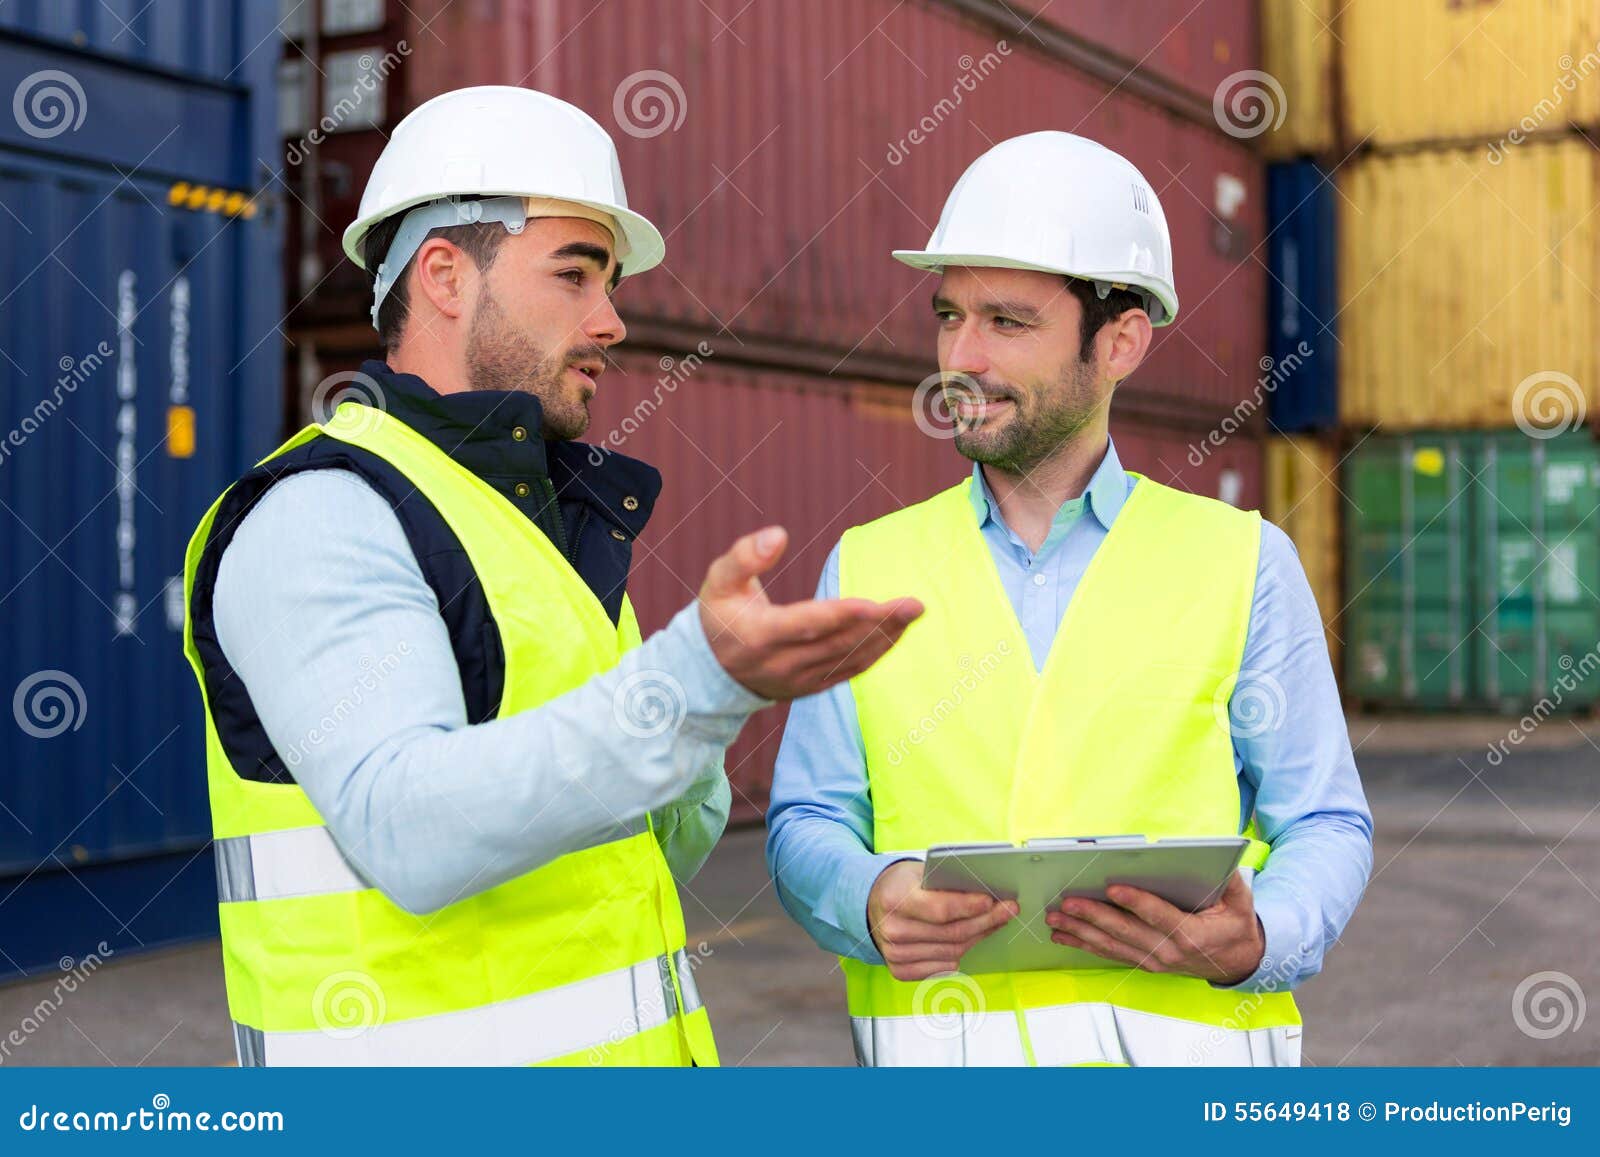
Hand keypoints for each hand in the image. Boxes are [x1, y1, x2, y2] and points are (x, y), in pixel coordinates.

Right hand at [699, 526, 922, 700]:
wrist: (713, 670)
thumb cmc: (720, 613)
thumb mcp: (719, 581)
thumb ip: (745, 556)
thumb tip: (779, 534)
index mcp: (758, 635)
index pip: (806, 625)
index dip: (841, 616)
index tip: (873, 603)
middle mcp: (781, 663)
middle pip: (837, 643)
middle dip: (878, 624)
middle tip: (914, 605)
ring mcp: (799, 680)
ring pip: (848, 659)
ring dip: (884, 637)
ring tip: (913, 613)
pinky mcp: (812, 687)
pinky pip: (850, 671)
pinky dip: (877, 653)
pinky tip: (897, 633)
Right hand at [867, 860, 1018, 980]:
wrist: (871, 903)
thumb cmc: (901, 884)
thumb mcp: (919, 872)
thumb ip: (947, 882)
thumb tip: (987, 894)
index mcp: (894, 900)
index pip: (941, 909)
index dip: (971, 907)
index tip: (993, 901)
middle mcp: (893, 930)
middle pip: (952, 933)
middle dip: (986, 922)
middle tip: (1007, 911)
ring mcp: (895, 954)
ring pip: (952, 953)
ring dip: (977, 938)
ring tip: (993, 923)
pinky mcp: (899, 970)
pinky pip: (941, 968)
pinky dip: (960, 955)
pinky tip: (970, 940)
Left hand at [1044, 870, 1264, 983]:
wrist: (1236, 962)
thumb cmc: (1234, 926)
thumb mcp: (1240, 901)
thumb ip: (1230, 880)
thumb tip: (1219, 858)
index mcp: (1190, 934)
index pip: (1158, 916)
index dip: (1135, 902)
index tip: (1112, 888)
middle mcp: (1168, 951)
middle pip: (1125, 931)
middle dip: (1092, 916)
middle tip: (1066, 903)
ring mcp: (1153, 960)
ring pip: (1111, 944)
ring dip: (1079, 932)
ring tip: (1054, 920)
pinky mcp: (1144, 962)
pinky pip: (1110, 953)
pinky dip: (1084, 944)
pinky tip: (1063, 937)